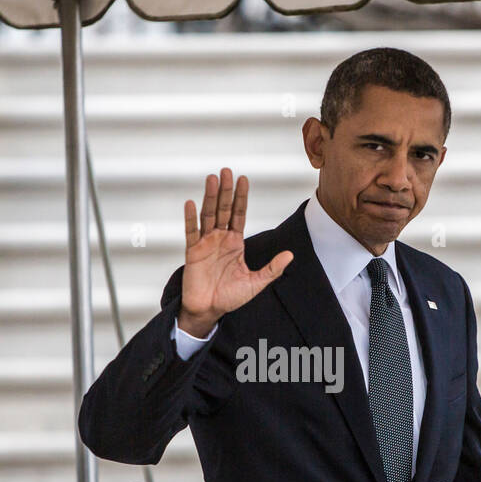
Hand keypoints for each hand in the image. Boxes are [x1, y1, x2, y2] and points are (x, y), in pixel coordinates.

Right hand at [178, 167, 292, 337]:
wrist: (210, 311)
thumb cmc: (230, 297)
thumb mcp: (256, 283)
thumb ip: (272, 269)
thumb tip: (290, 255)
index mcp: (235, 242)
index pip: (239, 214)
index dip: (241, 197)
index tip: (243, 179)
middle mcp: (220, 238)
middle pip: (223, 209)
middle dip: (225, 191)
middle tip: (226, 171)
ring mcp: (205, 243)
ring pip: (208, 215)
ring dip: (209, 197)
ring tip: (211, 179)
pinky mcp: (192, 252)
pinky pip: (191, 232)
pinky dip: (190, 218)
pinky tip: (191, 203)